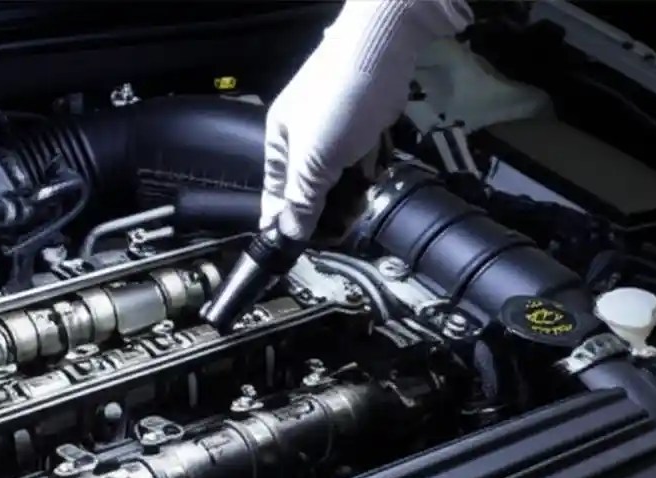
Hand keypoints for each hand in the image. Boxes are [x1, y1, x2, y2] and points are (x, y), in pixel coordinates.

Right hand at [261, 0, 470, 239]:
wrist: (380, 52)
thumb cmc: (337, 103)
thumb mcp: (313, 160)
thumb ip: (301, 199)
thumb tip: (289, 234)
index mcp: (280, 142)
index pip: (275, 192)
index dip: (282, 220)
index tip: (292, 247)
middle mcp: (304, 138)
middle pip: (310, 187)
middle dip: (324, 208)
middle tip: (338, 228)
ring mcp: (336, 132)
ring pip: (339, 176)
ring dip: (350, 191)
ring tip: (360, 201)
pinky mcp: (364, 127)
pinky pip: (362, 159)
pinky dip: (369, 168)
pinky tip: (375, 174)